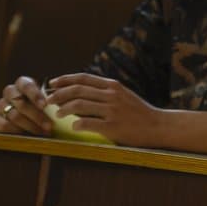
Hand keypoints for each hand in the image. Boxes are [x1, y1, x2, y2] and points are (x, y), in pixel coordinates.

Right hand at [0, 76, 51, 135]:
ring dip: (30, 126)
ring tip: (43, 132)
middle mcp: (10, 91)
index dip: (35, 95)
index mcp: (23, 83)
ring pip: (14, 115)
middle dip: (37, 116)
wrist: (31, 117)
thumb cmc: (44, 105)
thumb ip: (52, 99)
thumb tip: (61, 103)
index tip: (45, 106)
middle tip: (49, 125)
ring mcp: (1, 104)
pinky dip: (17, 131)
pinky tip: (28, 135)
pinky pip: (3, 125)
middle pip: (21, 103)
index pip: (26, 85)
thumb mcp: (49, 99)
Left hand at [47, 73, 163, 147]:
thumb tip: (81, 90)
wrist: (158, 126)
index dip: (65, 79)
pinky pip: (88, 123)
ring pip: (79, 105)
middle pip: (78, 90)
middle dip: (58, 94)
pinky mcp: (113, 126)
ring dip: (64, 109)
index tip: (52, 84)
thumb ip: (106, 91)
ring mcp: (112, 110)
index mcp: (113, 86)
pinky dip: (77, 124)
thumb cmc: (139, 112)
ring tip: (57, 114)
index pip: (84, 78)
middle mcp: (112, 95)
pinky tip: (73, 127)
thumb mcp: (124, 95)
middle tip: (48, 101)